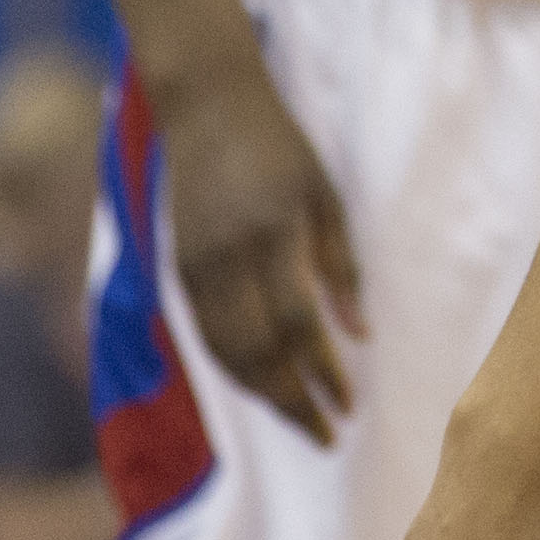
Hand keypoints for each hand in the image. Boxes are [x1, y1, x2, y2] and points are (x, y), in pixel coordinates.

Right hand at [160, 62, 364, 441]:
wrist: (203, 103)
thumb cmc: (278, 143)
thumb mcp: (323, 192)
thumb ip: (340, 264)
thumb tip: (361, 335)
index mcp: (272, 231)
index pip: (298, 324)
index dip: (323, 372)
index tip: (349, 407)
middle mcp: (228, 256)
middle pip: (258, 352)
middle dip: (292, 402)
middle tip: (325, 436)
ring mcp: (195, 264)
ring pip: (225, 352)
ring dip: (263, 396)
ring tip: (299, 419)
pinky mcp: (177, 267)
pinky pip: (205, 334)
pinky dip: (233, 368)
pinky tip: (260, 384)